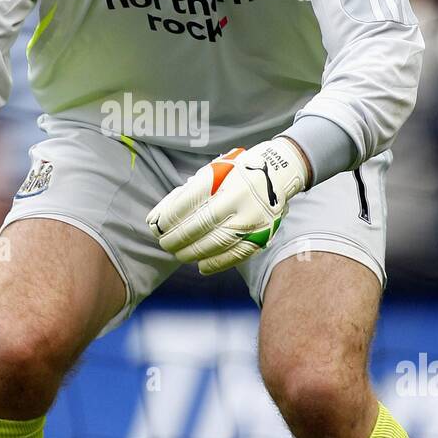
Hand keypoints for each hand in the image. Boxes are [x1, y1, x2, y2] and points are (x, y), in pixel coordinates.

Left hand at [146, 137, 309, 274]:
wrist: (280, 171)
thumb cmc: (237, 171)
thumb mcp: (213, 171)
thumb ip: (187, 193)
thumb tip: (156, 218)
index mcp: (224, 179)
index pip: (190, 202)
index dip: (170, 217)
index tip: (158, 226)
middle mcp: (240, 199)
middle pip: (201, 226)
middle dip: (178, 238)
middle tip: (165, 243)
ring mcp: (253, 219)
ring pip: (216, 244)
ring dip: (193, 253)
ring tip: (179, 254)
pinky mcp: (262, 233)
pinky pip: (236, 255)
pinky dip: (216, 263)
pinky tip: (201, 266)